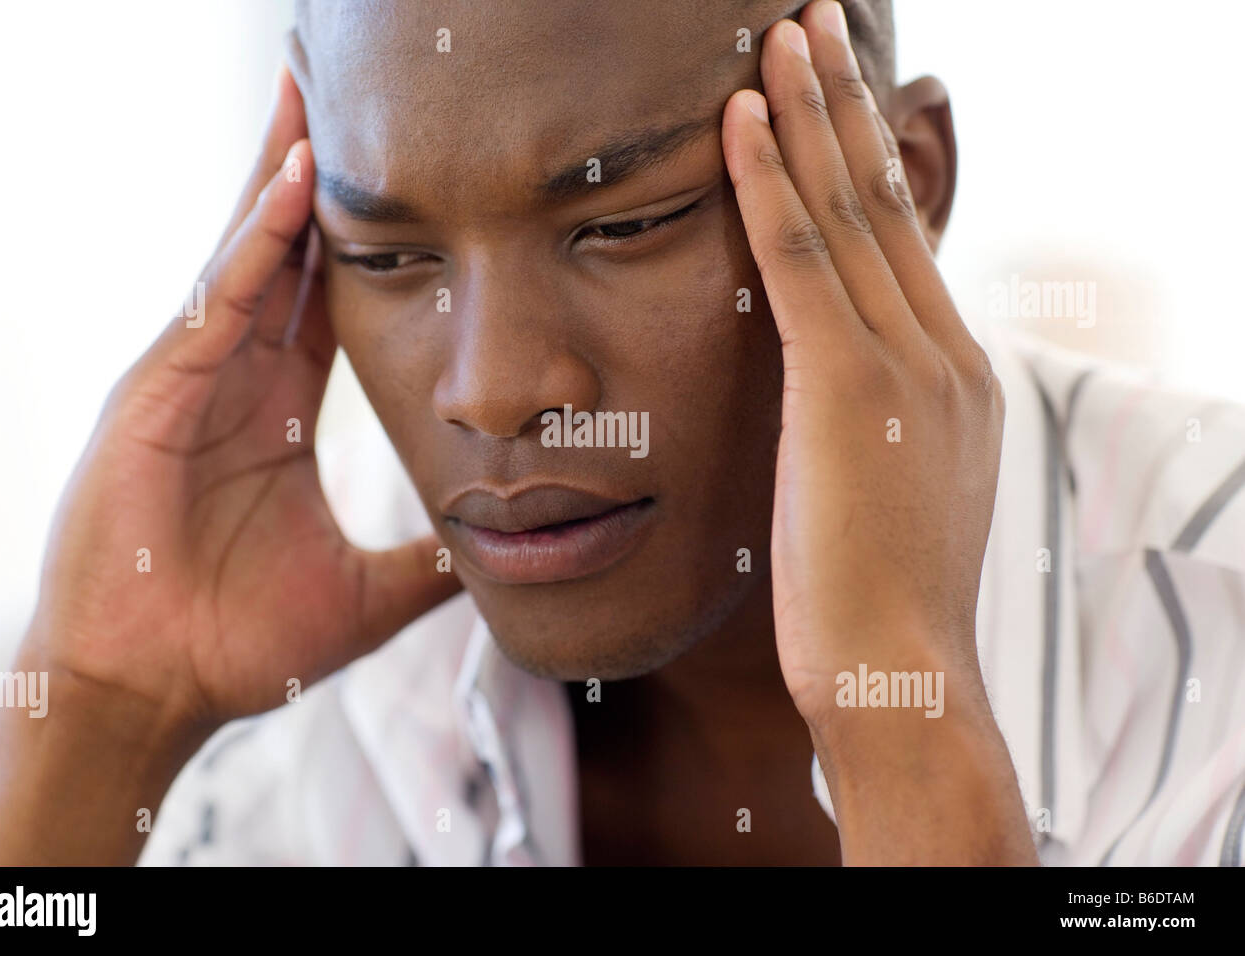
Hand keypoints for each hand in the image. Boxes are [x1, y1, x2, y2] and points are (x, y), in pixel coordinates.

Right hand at [23, 65, 460, 735]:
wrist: (156, 692)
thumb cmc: (241, 644)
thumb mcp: (369, 593)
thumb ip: (432, 563)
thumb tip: (503, 554)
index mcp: (280, 414)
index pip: (329, 302)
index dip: (365, 242)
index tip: (407, 182)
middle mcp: (236, 382)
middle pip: (281, 257)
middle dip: (310, 179)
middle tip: (343, 97)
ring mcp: (190, 381)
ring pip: (243, 258)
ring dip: (281, 181)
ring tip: (314, 101)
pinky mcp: (154, 396)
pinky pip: (212, 302)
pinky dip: (252, 245)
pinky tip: (292, 188)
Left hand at [721, 3, 1034, 862]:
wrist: (899, 673)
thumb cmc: (875, 599)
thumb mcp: (886, 490)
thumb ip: (868, 422)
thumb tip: (825, 389)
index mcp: (951, 375)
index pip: (900, 243)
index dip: (861, 162)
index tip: (830, 103)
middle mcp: (942, 351)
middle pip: (885, 202)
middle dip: (843, 108)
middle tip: (813, 24)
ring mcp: (904, 363)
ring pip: (850, 210)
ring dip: (811, 114)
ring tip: (782, 34)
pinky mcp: (851, 387)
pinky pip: (802, 259)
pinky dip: (768, 182)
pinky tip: (740, 116)